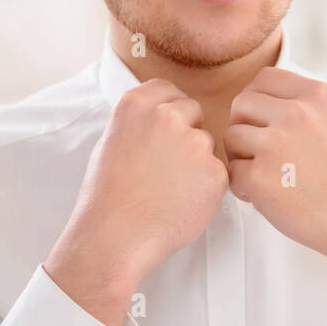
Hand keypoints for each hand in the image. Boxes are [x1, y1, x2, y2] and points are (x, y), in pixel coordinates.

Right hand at [46, 78, 228, 320]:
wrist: (116, 237)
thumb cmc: (108, 196)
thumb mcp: (112, 142)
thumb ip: (141, 122)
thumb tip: (162, 115)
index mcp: (137, 104)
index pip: (168, 89)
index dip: (170, 108)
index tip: (165, 128)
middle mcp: (169, 115)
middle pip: (193, 111)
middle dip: (186, 131)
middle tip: (166, 165)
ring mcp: (196, 142)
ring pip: (207, 143)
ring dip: (197, 160)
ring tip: (170, 189)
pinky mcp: (216, 171)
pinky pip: (218, 172)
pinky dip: (207, 187)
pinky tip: (182, 202)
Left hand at [223, 68, 326, 293]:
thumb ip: (305, 108)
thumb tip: (263, 103)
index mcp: (317, 96)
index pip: (264, 78)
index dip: (256, 100)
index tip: (262, 121)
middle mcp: (296, 113)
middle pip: (241, 104)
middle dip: (244, 126)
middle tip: (259, 152)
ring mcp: (275, 144)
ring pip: (232, 137)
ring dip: (242, 157)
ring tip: (270, 176)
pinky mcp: (260, 178)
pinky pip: (233, 173)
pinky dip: (245, 188)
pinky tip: (271, 197)